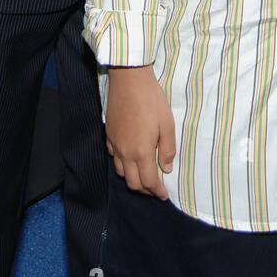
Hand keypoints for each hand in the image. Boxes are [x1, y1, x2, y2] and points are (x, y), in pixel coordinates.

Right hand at [106, 65, 175, 198]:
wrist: (129, 80)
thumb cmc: (151, 100)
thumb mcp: (167, 123)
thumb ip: (167, 149)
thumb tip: (166, 168)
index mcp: (141, 151)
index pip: (148, 181)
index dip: (157, 191)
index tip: (164, 196)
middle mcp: (125, 152)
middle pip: (132, 182)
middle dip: (145, 190)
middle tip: (155, 189)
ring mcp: (115, 144)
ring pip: (121, 172)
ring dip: (133, 179)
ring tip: (143, 175)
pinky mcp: (109, 135)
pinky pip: (114, 157)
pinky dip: (123, 164)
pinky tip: (130, 158)